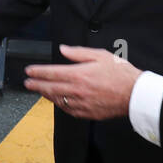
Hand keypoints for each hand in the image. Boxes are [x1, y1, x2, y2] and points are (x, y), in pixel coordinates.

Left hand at [24, 44, 140, 120]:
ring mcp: (81, 104)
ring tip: (40, 90)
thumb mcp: (100, 55)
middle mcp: (77, 90)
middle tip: (27, 83)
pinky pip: (68, 110)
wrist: (134, 94)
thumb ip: (79, 53)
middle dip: (36, 85)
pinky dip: (60, 104)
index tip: (29, 71)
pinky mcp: (87, 113)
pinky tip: (57, 101)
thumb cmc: (120, 74)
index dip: (38, 72)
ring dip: (46, 95)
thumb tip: (63, 49)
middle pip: (50, 88)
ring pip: (57, 100)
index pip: (52, 73)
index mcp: (79, 75)